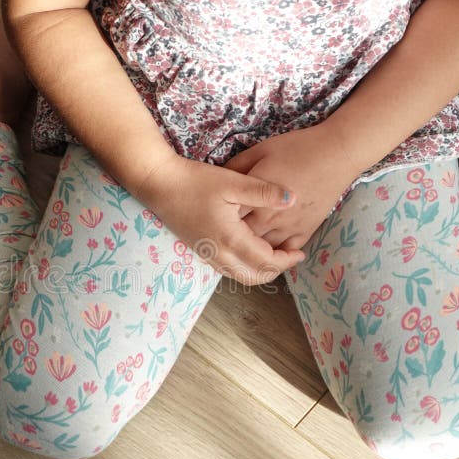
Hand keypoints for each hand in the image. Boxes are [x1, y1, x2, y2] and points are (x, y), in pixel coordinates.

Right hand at [139, 154, 305, 285]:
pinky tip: (250, 249)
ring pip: (239, 276)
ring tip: (273, 254)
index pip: (265, 261)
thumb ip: (264, 192)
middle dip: (274, 271)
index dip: (286, 259)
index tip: (299, 251)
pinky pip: (227, 269)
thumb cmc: (194, 181)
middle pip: (253, 277)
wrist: (159, 184)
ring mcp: (207, 254)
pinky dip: (244, 266)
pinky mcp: (200, 250)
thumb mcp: (232, 182)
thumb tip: (293, 199)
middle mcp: (218, 254)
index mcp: (230, 239)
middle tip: (289, 257)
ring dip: (259, 270)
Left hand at [224, 123, 360, 250]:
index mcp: (255, 200)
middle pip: (243, 241)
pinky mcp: (306, 231)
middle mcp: (270, 219)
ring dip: (253, 250)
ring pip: (264, 252)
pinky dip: (277, 254)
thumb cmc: (296, 148)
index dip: (219, 222)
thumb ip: (237, 167)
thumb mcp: (260, 151)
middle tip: (224, 237)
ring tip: (243, 247)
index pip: (229, 220)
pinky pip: (288, 251)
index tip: (212, 220)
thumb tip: (220, 178)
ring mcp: (289, 228)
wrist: (335, 153)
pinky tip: (270, 250)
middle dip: (233, 240)